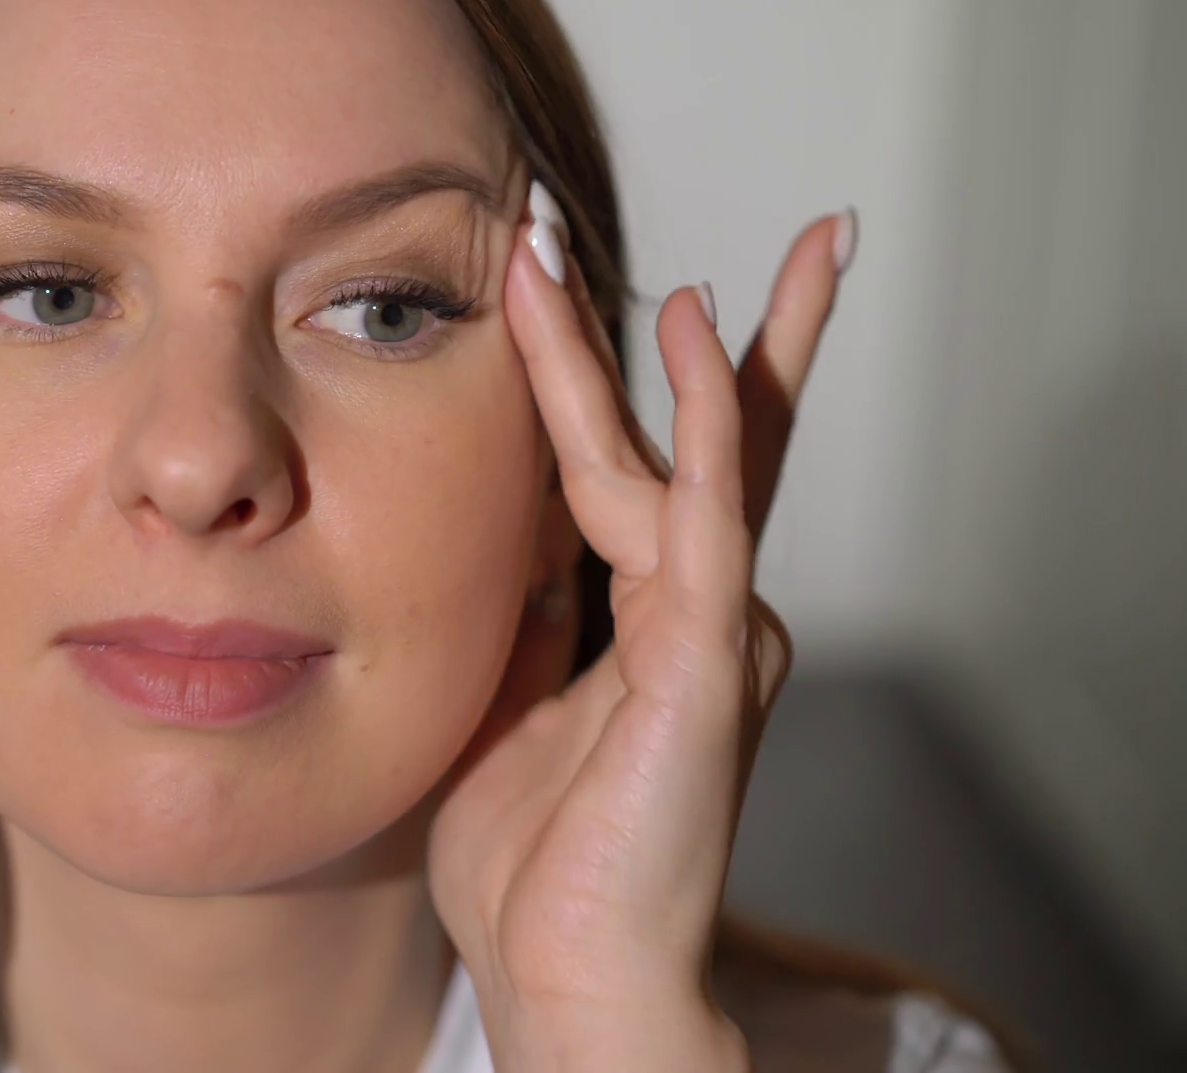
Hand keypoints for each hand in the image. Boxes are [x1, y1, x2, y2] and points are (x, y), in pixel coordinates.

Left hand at [428, 189, 851, 1070]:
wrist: (569, 977)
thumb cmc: (538, 864)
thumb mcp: (504, 705)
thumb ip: (520, 619)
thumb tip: (504, 545)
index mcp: (651, 622)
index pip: (645, 471)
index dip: (617, 379)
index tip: (568, 290)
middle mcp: (696, 610)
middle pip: (700, 441)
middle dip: (684, 332)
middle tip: (630, 235)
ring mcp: (709, 630)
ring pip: (686, 452)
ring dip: (651, 341)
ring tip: (599, 247)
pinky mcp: (705, 658)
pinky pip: (705, 511)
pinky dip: (702, 416)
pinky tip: (691, 331)